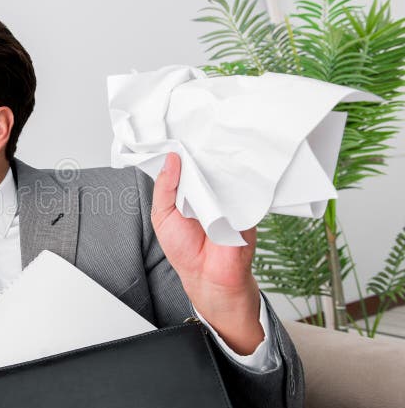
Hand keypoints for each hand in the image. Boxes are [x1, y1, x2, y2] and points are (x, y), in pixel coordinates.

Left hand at [150, 152, 262, 354]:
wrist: (209, 276)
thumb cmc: (184, 248)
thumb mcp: (162, 216)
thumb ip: (164, 189)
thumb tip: (172, 159)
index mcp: (186, 190)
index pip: (186, 163)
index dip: (184, 149)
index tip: (181, 132)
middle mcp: (208, 189)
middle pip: (207, 162)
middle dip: (201, 150)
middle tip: (199, 132)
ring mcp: (228, 195)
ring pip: (225, 170)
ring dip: (219, 162)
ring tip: (214, 148)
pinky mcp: (245, 203)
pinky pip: (242, 185)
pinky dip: (236, 178)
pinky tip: (229, 171)